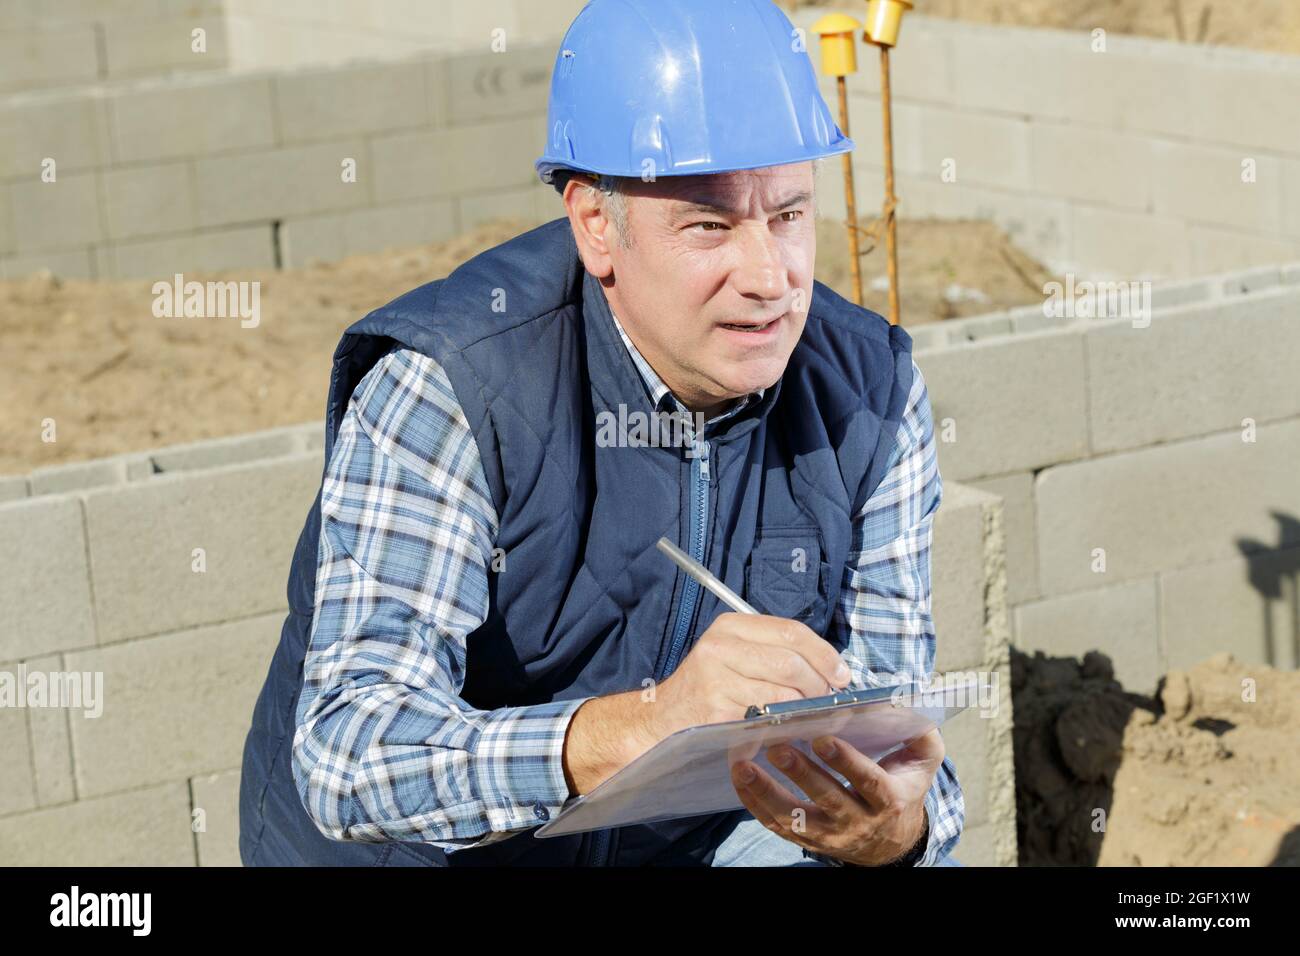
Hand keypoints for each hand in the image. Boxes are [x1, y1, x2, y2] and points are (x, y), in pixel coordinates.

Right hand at [638, 613, 851, 744]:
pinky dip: (786, 726)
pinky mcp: (717, 710)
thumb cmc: (708, 690)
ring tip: (810, 717)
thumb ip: (774, 654)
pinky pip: (767, 717)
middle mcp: (721, 646)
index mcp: (731, 627)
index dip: (824, 654)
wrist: (661, 720)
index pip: (791, 631)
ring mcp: (717, 678)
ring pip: (783, 691)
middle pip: (791, 661)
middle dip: (819, 685)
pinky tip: (788, 731)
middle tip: (828, 702)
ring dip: (806, 709)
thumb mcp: (734, 657)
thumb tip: (830, 669)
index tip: (842, 675)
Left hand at [729, 728, 944, 865]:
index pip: (868, 781)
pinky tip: (740, 780)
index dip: (846, 761)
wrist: (891, 841)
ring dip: (767, 792)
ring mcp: (830, 834)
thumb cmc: (902, 787)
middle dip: (801, 773)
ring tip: (744, 766)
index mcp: (888, 799)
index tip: (823, 738)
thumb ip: (921, 734)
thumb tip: (906, 704)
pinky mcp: (807, 840)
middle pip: (828, 799)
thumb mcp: (922, 762)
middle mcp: (858, 821)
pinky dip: (755, 805)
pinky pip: (778, 826)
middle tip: (777, 747)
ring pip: (796, 818)